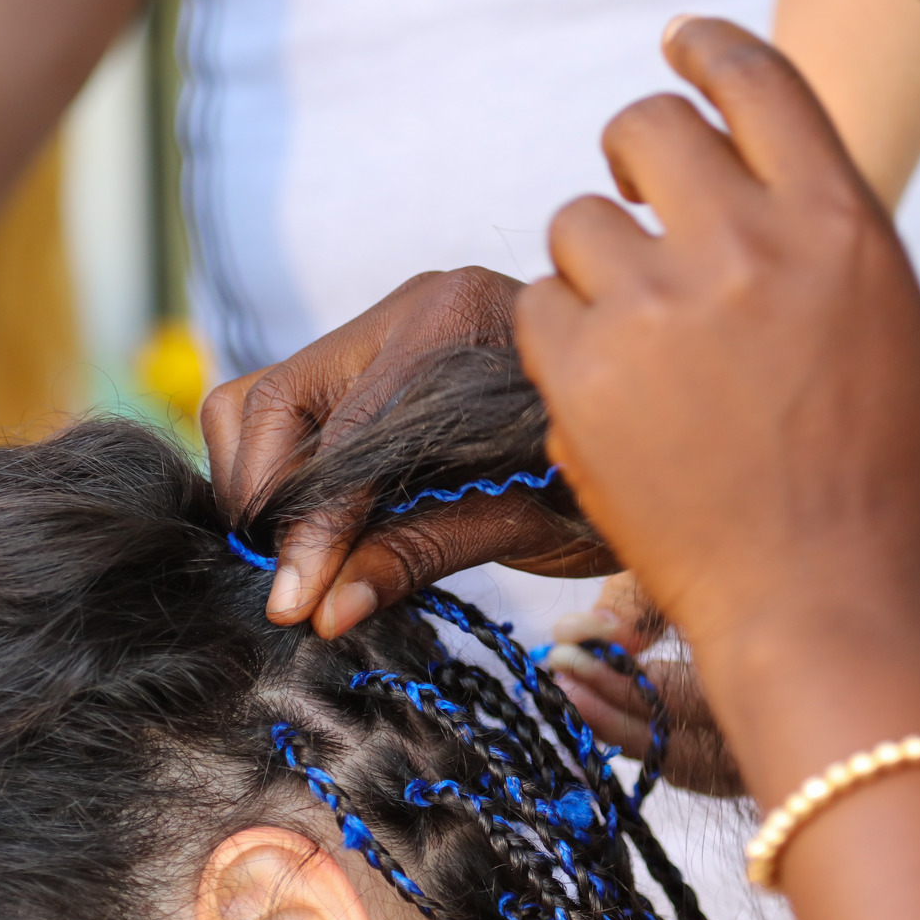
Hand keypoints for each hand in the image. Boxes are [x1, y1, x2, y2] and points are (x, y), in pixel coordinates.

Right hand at [202, 268, 614, 635]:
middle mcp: (411, 306)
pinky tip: (308, 524)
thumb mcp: (521, 521)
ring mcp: (387, 324)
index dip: (312, 528)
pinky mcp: (372, 356)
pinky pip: (286, 406)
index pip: (347, 436)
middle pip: (271, 400)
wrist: (661, 429)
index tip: (293, 603)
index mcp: (458, 326)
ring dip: (258, 484)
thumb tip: (322, 613)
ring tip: (291, 556)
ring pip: (260, 397)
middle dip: (263, 502)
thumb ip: (416, 554)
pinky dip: (277, 469)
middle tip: (283, 586)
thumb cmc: (603, 476)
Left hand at [517, 17, 919, 798]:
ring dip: (592, 267)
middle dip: (630, 156)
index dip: (706, 54)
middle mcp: (745, 245)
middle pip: (646, 129)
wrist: (819, 594)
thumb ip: (816, 245)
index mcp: (837, 222)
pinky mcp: (583, 374)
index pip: (754, 83)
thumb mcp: (884, 330)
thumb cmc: (867, 478)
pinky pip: (536, 308)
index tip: (681, 50)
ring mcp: (658, 308)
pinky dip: (558, 338)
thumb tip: (747, 194)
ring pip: (576, 224)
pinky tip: (595, 386)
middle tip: (630, 203)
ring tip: (627, 336)